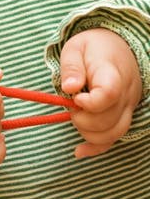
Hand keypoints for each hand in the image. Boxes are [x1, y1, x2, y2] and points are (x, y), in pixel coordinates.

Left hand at [60, 28, 142, 158]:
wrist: (118, 47)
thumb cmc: (93, 47)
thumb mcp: (75, 48)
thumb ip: (71, 67)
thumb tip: (69, 88)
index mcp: (112, 72)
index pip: (108, 95)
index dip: (89, 103)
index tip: (75, 97)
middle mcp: (125, 93)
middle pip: (108, 120)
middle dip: (82, 119)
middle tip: (71, 104)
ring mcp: (128, 107)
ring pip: (113, 133)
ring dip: (88, 132)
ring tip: (75, 115)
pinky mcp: (125, 116)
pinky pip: (115, 139)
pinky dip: (97, 147)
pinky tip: (79, 151)